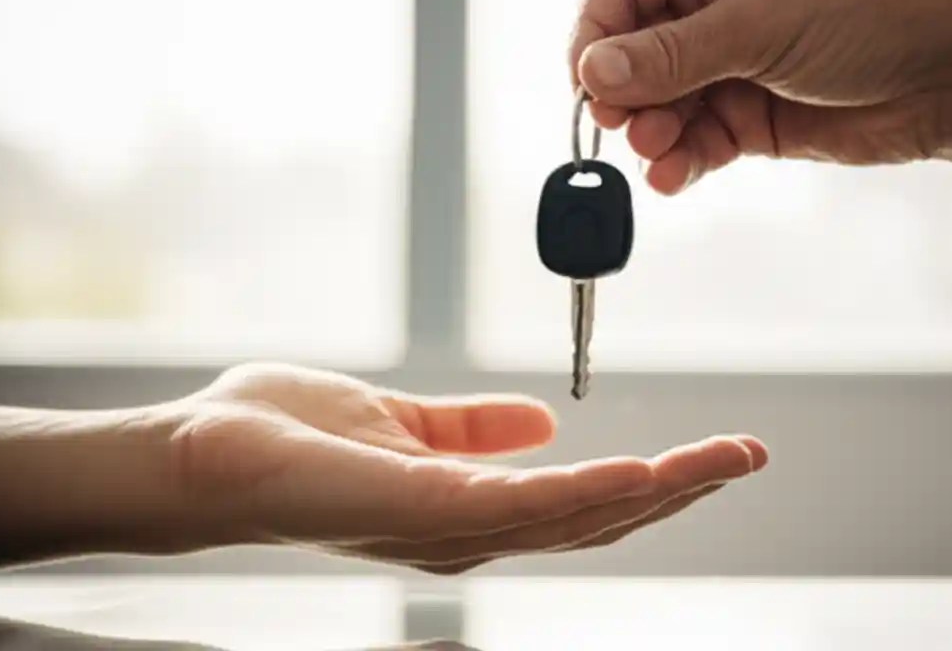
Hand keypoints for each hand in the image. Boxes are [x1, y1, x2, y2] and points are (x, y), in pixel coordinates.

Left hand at [174, 363, 766, 573]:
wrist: (201, 453)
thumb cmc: (282, 438)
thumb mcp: (400, 420)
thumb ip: (468, 428)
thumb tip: (543, 422)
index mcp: (470, 506)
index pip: (580, 501)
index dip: (652, 482)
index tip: (713, 451)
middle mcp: (472, 532)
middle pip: (599, 518)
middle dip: (681, 491)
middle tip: (750, 455)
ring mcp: (452, 531)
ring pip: (580, 517)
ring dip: (661, 490)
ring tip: (727, 458)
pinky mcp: (425, 513)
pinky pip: (527, 507)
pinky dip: (592, 491)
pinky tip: (642, 468)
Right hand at [569, 0, 951, 194]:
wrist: (948, 75)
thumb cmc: (867, 13)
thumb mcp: (759, 23)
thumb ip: (671, 53)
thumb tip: (592, 72)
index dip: (595, 32)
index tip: (585, 79)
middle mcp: (709, 4)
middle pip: (630, 50)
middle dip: (622, 90)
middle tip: (620, 121)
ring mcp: (726, 64)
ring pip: (657, 103)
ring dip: (650, 131)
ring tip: (658, 150)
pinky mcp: (745, 116)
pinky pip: (691, 140)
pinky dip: (679, 160)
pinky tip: (673, 174)